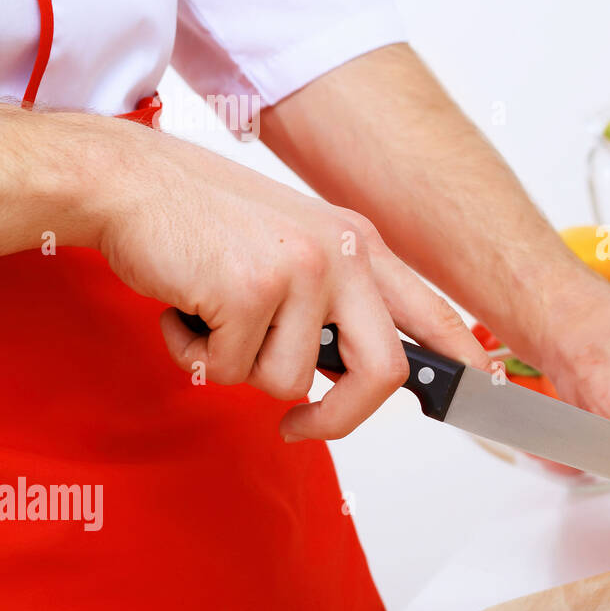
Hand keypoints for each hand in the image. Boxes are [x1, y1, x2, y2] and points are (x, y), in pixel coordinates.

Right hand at [92, 122, 489, 439]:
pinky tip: (186, 306)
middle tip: (298, 429)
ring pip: (289, 383)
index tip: (478, 392)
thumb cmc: (205, 221)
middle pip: (382, 372)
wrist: (130, 181)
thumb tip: (361, 372)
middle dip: (339, 419)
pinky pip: (229, 373)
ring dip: (238, 367)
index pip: (431, 312)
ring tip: (214, 314)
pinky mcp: (250, 290)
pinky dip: (195, 355)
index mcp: (361, 245)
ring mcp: (301, 270)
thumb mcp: (294, 247)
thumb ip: (336, 300)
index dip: (461, 358)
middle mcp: (344, 254)